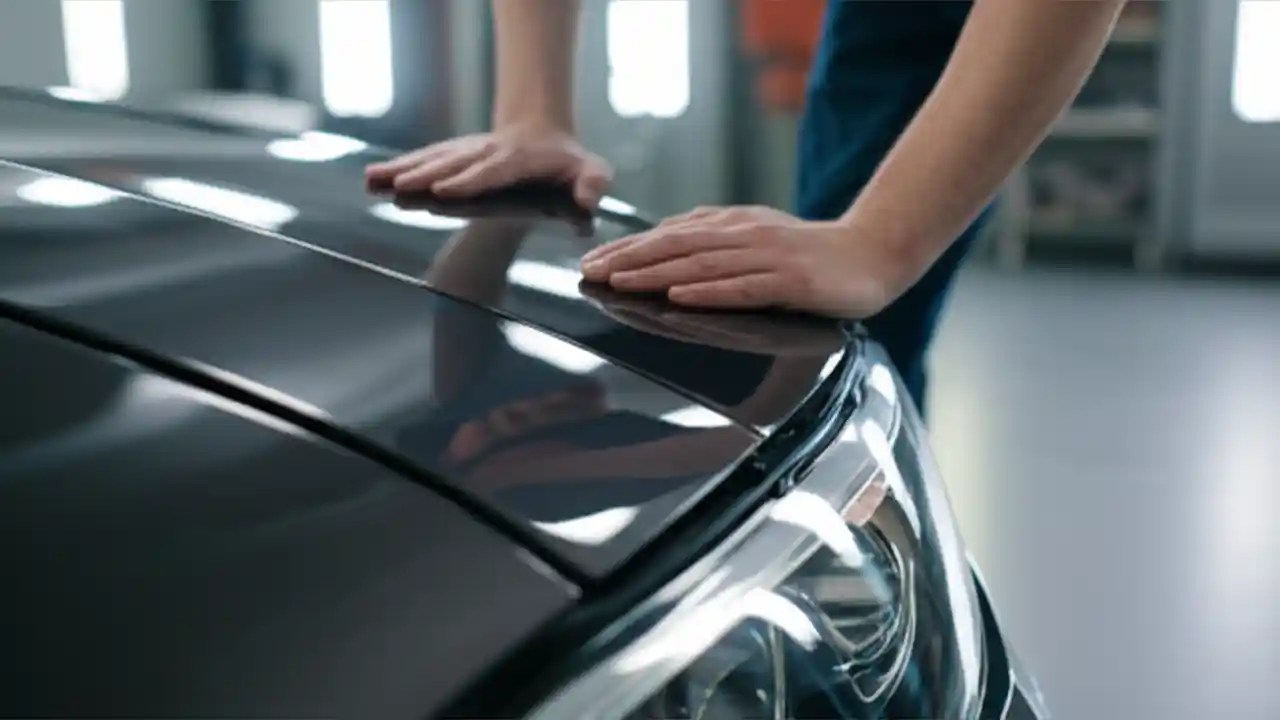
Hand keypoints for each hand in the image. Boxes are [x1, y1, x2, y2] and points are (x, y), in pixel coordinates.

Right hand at [364, 125, 612, 208]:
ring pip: (432, 159)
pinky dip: (398, 167)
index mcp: (517, 160)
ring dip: (403, 169)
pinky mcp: (452, 154)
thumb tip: (588, 202)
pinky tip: (373, 177)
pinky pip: (424, 159)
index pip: (490, 171)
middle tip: (401, 186)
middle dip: (426, 175)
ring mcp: (466, 151)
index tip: (444, 190)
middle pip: (453, 164)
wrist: (541, 128)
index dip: (468, 180)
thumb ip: (592, 183)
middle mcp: (486, 153)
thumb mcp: (590, 169)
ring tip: (374, 180)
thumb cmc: (568, 159)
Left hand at [580, 205, 918, 318]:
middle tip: (590, 271)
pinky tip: (681, 297)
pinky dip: (710, 291)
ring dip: (658, 272)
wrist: (871, 254)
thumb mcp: (756, 239)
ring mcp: (768, 257)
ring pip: (702, 264)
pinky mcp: (791, 281)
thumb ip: (714, 240)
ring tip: (621, 281)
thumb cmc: (810, 253)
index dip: (628, 247)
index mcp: (733, 225)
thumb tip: (664, 243)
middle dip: (630, 258)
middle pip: (677, 246)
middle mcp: (744, 235)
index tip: (591, 261)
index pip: (670, 235)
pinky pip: (744, 287)